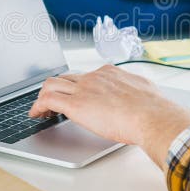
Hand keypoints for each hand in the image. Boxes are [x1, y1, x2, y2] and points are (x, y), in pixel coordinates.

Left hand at [29, 65, 189, 166]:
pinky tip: (36, 115)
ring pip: (52, 84)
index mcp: (111, 74)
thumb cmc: (153, 110)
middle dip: (57, 88)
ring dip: (43, 96)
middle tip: (53, 101)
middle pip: (66, 77)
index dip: (77, 85)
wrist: (151, 116)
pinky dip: (38, 106)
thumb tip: (139, 97)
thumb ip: (135, 92)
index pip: (86, 76)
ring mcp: (84, 89)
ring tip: (41, 109)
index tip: (76, 94)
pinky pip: (47, 100)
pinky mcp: (75, 104)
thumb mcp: (145, 92)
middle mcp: (95, 77)